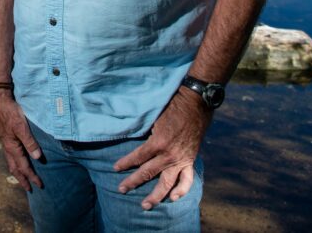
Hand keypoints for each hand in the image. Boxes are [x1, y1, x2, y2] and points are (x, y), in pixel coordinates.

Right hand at [0, 90, 42, 191]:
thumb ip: (30, 142)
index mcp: (12, 147)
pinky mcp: (6, 137)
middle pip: (15, 169)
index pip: (24, 167)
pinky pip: (10, 155)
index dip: (32, 177)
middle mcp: (8, 148)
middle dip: (23, 179)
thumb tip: (37, 158)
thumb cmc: (10, 112)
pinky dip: (15, 162)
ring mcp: (6, 143)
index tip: (39, 185)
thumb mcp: (22, 126)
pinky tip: (18, 159)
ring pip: (11, 162)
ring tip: (23, 178)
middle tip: (30, 189)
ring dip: (18, 172)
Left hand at [113, 88, 210, 209]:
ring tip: (145, 206)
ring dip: (155, 196)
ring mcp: (180, 160)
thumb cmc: (171, 106)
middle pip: (147, 173)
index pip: (137, 157)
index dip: (125, 163)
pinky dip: (181, 190)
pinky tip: (173, 198)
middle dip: (132, 182)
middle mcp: (168, 155)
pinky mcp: (189, 161)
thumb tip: (125, 130)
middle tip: (121, 190)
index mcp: (157, 143)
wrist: (195, 105)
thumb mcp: (153, 115)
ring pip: (166, 183)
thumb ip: (142, 128)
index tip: (115, 168)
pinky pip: (187, 180)